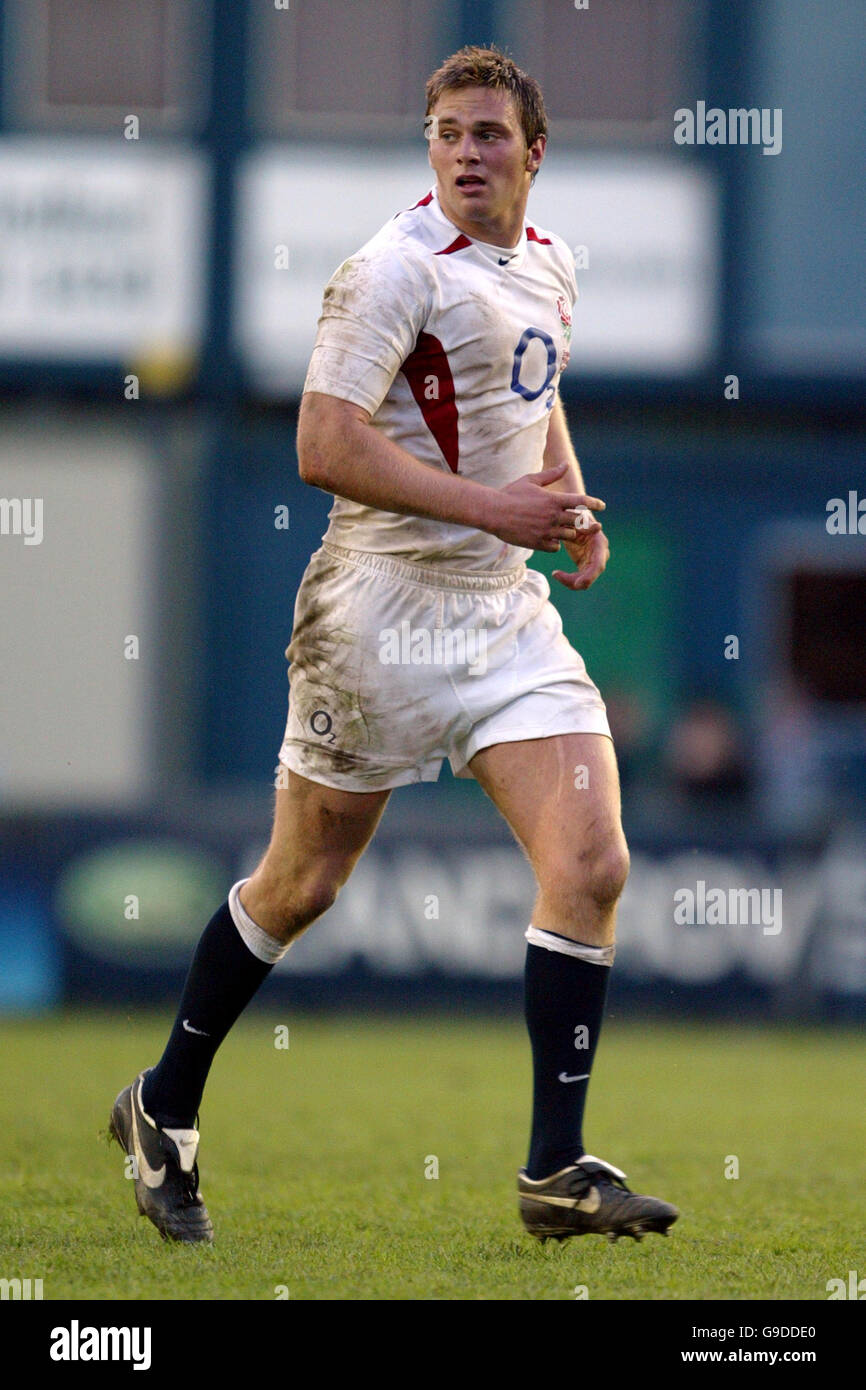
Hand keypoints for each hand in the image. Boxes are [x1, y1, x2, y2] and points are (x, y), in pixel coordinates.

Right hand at [487, 463, 604, 552]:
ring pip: (569, 536)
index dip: (594, 503)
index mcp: (553, 500)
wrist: (493, 512)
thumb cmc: (511, 493)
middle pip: (578, 521)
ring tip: (559, 529)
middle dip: (581, 522)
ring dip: (567, 533)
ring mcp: (546, 531)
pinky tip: (548, 538)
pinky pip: (556, 547)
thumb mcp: (532, 480)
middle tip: (579, 521)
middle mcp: (553, 516)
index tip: (602, 506)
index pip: (582, 501)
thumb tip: (566, 464)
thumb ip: (552, 475)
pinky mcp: (537, 543)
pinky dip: (554, 543)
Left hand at [553, 522, 609, 590]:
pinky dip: (567, 579)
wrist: (572, 520)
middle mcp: (600, 555)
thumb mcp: (577, 518)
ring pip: (585, 580)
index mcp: (600, 544)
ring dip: (570, 581)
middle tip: (559, 577)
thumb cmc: (575, 516)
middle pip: (592, 576)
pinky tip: (556, 573)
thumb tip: (598, 527)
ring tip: (556, 574)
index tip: (578, 584)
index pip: (598, 565)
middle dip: (578, 582)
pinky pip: (578, 578)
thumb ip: (585, 523)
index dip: (590, 576)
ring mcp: (593, 561)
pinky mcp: (585, 565)